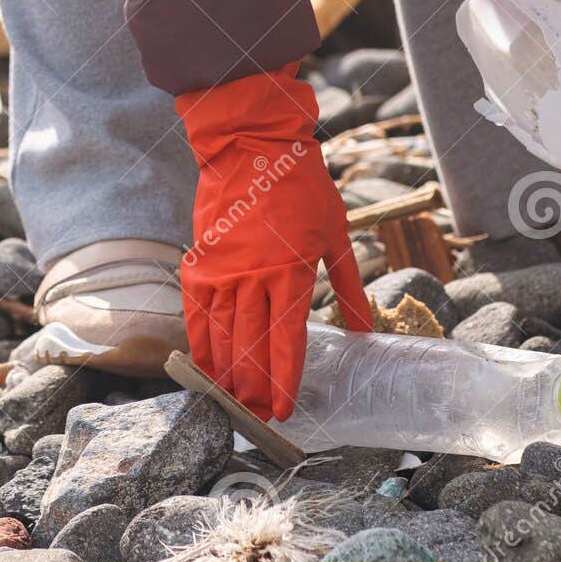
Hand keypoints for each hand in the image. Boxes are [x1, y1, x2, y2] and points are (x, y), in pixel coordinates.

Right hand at [174, 63, 371, 420]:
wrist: (250, 146)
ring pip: (219, 336)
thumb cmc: (301, 187)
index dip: (285, 380)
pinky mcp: (199, 262)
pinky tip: (205, 365)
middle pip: (250, 348)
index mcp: (290, 272)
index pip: (286, 342)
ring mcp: (221, 271)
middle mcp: (251, 277)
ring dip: (225, 373)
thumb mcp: (335, 235)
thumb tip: (364, 331)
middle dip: (254, 388)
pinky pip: (196, 313)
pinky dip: (200, 342)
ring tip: (232, 400)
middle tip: (258, 415)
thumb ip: (348, 287)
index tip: (284, 409)